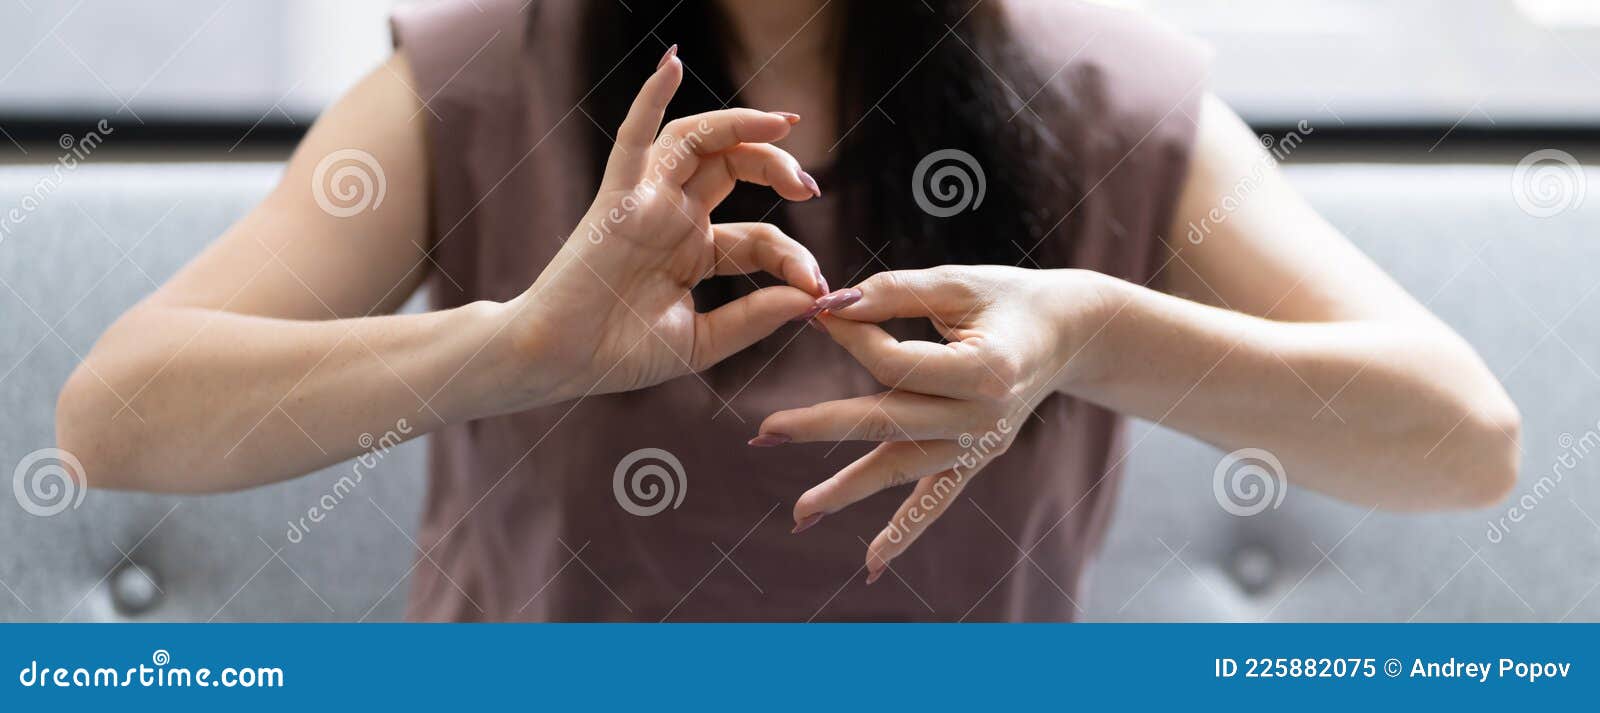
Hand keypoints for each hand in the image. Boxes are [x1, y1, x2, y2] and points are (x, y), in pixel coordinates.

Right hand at [502, 47, 826, 406]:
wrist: (559, 363)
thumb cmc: (617, 354)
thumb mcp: (703, 341)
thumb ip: (755, 317)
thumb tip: (812, 299)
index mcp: (694, 251)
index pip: (760, 237)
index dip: (794, 257)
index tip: (819, 286)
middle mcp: (674, 218)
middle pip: (734, 167)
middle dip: (777, 167)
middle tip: (810, 187)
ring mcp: (647, 203)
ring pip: (696, 142)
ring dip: (740, 125)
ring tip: (782, 124)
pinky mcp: (617, 199)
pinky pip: (635, 140)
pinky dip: (651, 99)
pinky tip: (672, 66)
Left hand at [755, 265, 1117, 581]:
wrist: (1072, 333)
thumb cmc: (1009, 298)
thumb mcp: (956, 284)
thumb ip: (894, 292)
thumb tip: (830, 305)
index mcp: (984, 369)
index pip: (896, 364)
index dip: (851, 334)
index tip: (816, 311)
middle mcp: (983, 417)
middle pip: (888, 423)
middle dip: (822, 426)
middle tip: (765, 429)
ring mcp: (980, 445)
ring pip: (902, 469)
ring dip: (848, 491)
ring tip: (798, 515)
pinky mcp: (977, 458)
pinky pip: (936, 499)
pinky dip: (904, 531)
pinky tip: (872, 564)